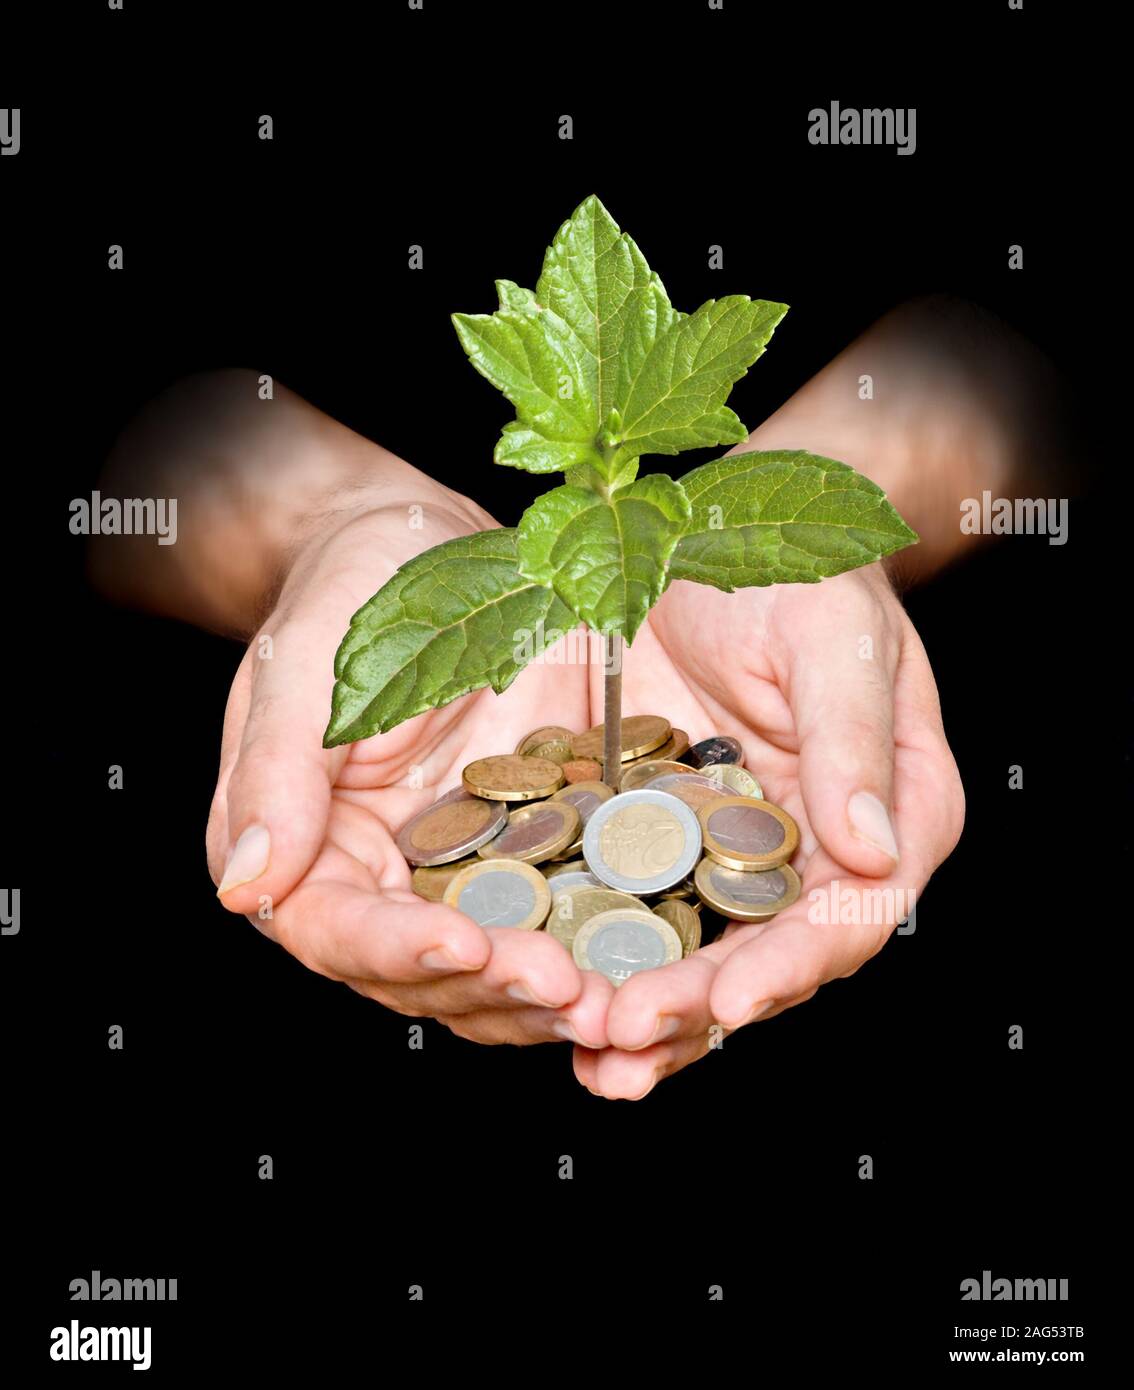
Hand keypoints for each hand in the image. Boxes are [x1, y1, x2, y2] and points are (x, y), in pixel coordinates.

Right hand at [206, 495, 612, 1048]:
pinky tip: (655, 955)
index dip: (396, 950)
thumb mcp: (306, 662)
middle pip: (427, 974)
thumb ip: (277, 774)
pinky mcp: (538, 850)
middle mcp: (385, 879)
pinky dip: (602, 944)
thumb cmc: (353, 587)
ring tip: (618, 1000)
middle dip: (494, 989)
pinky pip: (568, 914)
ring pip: (499, 969)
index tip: (462, 945)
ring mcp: (466, 872)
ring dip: (554, 995)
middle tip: (568, 991)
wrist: (438, 544)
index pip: (337, 931)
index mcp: (309, 848)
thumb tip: (249, 888)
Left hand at [574, 562, 963, 1097]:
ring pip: (700, 951)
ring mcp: (736, 852)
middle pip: (767, 956)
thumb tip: (872, 852)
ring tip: (592, 1057)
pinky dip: (601, 952)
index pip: (850, 914)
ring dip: (650, 1009)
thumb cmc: (802, 572)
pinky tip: (555, 991)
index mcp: (893, 815)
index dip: (793, 965)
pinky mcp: (665, 837)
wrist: (717, 535)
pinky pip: (636, 907)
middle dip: (699, 1006)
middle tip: (627, 1039)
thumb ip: (851, 740)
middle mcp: (819, 852)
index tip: (734, 1001)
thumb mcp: (832, 638)